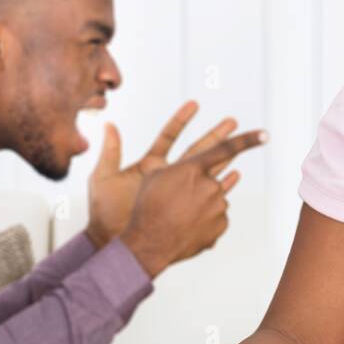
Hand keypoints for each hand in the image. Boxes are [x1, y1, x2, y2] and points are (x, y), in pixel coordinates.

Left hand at [86, 101, 243, 249]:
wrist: (110, 240)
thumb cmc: (104, 212)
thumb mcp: (103, 179)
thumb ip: (110, 153)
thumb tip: (109, 125)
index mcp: (150, 165)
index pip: (169, 137)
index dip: (181, 121)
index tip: (195, 104)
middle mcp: (167, 175)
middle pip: (196, 150)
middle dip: (215, 136)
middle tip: (231, 122)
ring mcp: (178, 192)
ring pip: (206, 170)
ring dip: (224, 157)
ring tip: (240, 144)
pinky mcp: (185, 209)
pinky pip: (208, 195)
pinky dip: (222, 185)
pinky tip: (234, 175)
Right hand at [118, 129, 267, 277]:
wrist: (149, 243)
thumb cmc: (148, 206)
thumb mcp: (154, 175)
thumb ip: (180, 164)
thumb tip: (197, 167)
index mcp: (193, 168)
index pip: (225, 149)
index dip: (247, 140)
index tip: (266, 135)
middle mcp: (210, 185)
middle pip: (216, 178)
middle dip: (207, 184)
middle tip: (186, 197)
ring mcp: (218, 206)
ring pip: (216, 197)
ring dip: (203, 202)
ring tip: (179, 214)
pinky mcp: (221, 224)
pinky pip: (217, 216)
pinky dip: (206, 219)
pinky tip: (188, 225)